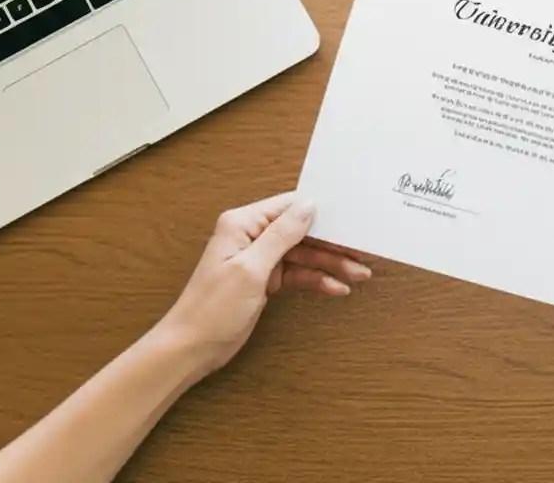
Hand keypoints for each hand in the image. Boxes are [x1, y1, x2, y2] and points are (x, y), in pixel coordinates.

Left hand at [157, 193, 371, 376]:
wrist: (192, 347)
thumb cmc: (211, 309)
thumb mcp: (250, 269)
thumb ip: (281, 235)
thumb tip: (308, 206)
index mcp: (242, 224)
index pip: (289, 207)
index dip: (320, 212)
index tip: (349, 220)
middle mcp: (251, 236)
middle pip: (301, 232)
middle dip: (332, 244)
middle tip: (361, 253)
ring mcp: (258, 258)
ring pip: (303, 255)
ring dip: (330, 265)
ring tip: (359, 274)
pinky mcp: (264, 279)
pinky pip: (297, 274)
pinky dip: (316, 280)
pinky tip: (336, 288)